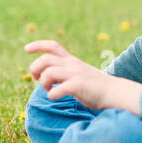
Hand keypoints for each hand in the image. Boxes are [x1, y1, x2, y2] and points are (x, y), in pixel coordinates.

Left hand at [24, 40, 141, 113]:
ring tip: (48, 89)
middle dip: (34, 68)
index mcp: (71, 61)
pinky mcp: (79, 86)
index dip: (38, 45)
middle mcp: (72, 65)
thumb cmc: (95, 87)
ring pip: (49, 72)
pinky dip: (52, 94)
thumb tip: (47, 77)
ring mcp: (76, 74)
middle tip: (36, 79)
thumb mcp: (78, 74)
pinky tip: (54, 97)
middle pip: (45, 59)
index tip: (26, 49)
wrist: (115, 93)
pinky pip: (59, 88)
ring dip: (43, 82)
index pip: (52, 46)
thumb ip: (64, 72)